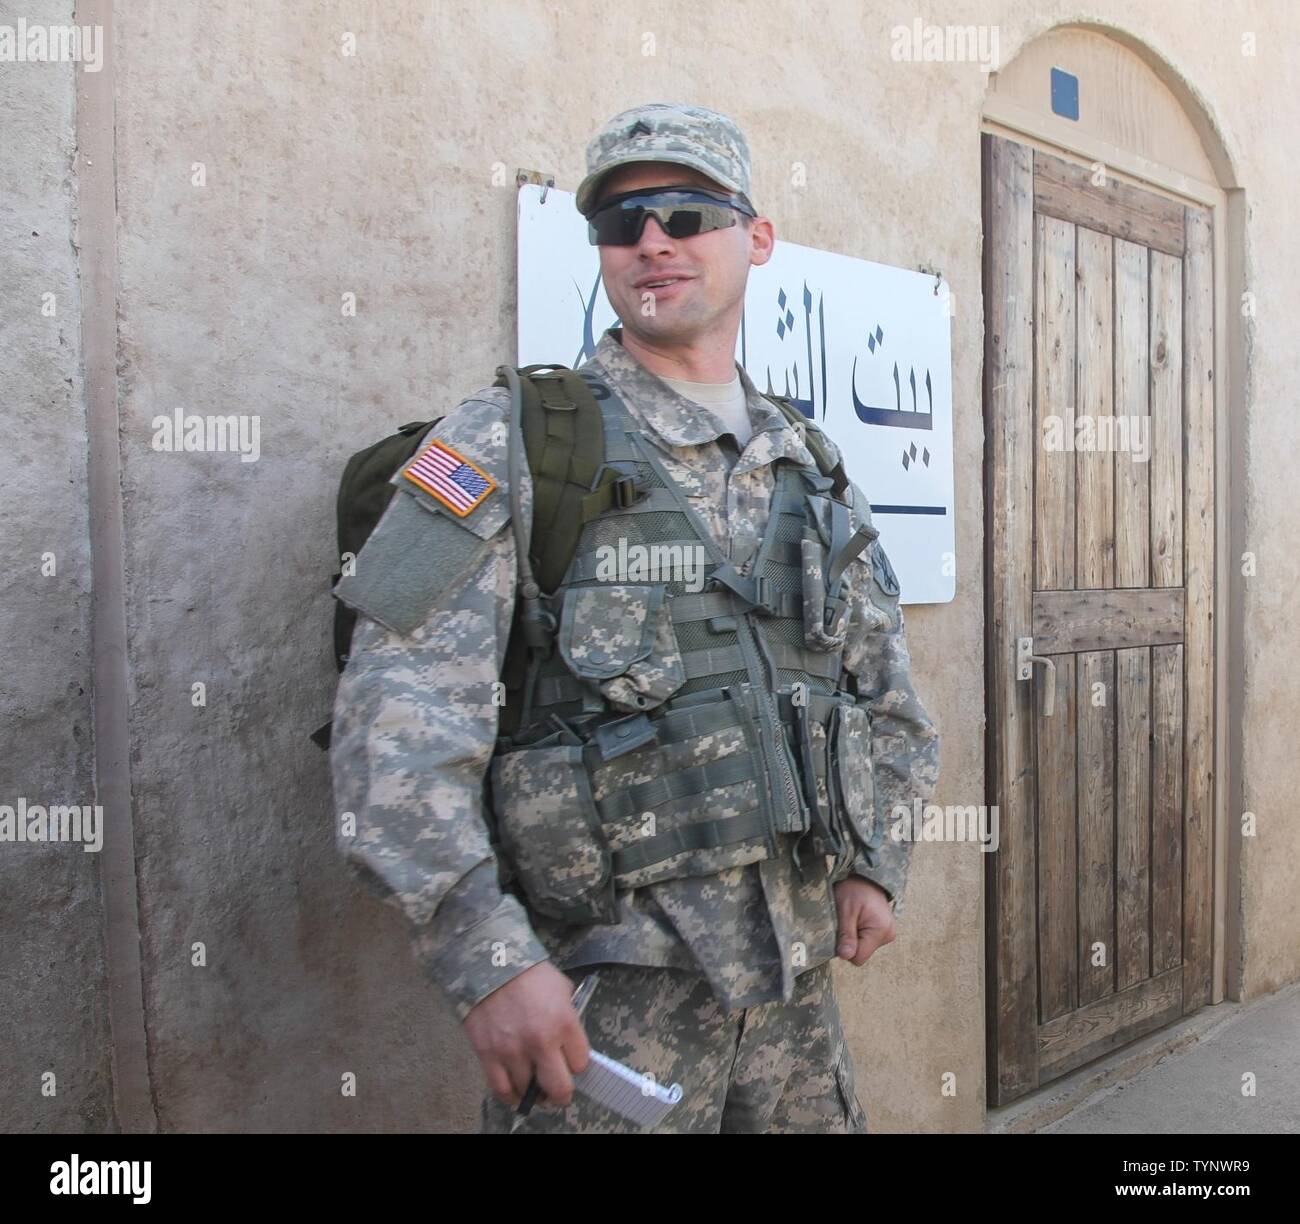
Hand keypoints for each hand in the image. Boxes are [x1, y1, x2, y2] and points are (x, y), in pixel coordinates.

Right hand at [462, 961, 590, 1109]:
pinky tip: (515, 1091)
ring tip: (533, 1085)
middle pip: (559, 1087)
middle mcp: (540, 1041)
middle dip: (561, 1092)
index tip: (570, 1062)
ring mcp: (512, 1050)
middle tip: (557, 1088)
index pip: (581, 1064)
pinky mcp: (488, 1054)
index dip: (576, 1065)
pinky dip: (510, 1095)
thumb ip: (568, 1018)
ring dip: (533, 1091)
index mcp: (564, 1022)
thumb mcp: (562, 989)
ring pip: (528, 1091)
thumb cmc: (528, 973)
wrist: (491, 962)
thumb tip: (569, 1043)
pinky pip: (501, 1089)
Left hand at [832, 876, 895, 965]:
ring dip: (853, 936)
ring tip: (852, 917)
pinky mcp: (883, 931)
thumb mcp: (845, 910)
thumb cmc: (855, 888)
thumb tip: (845, 956)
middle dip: (849, 941)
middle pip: (860, 953)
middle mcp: (888, 935)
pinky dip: (858, 932)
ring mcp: (887, 934)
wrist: (867, 876)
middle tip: (847, 920)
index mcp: (881, 931)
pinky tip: (857, 919)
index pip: (858, 958)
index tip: (841, 929)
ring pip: (862, 947)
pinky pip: (866, 940)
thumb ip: (846, 935)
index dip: (845, 947)